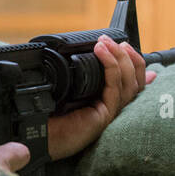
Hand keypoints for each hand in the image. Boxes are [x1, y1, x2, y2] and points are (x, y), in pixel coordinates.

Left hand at [47, 36, 155, 160]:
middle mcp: (112, 106)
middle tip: (113, 40)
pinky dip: (111, 68)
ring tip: (105, 43)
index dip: (133, 61)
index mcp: (107, 99)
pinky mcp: (104, 116)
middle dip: (129, 56)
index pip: (131, 79)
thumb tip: (86, 55)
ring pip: (129, 83)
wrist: (38, 134)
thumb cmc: (49, 114)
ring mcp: (110, 112)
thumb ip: (79, 72)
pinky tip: (103, 54)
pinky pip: (115, 88)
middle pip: (136, 80)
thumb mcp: (66, 86)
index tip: (123, 43)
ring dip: (120, 58)